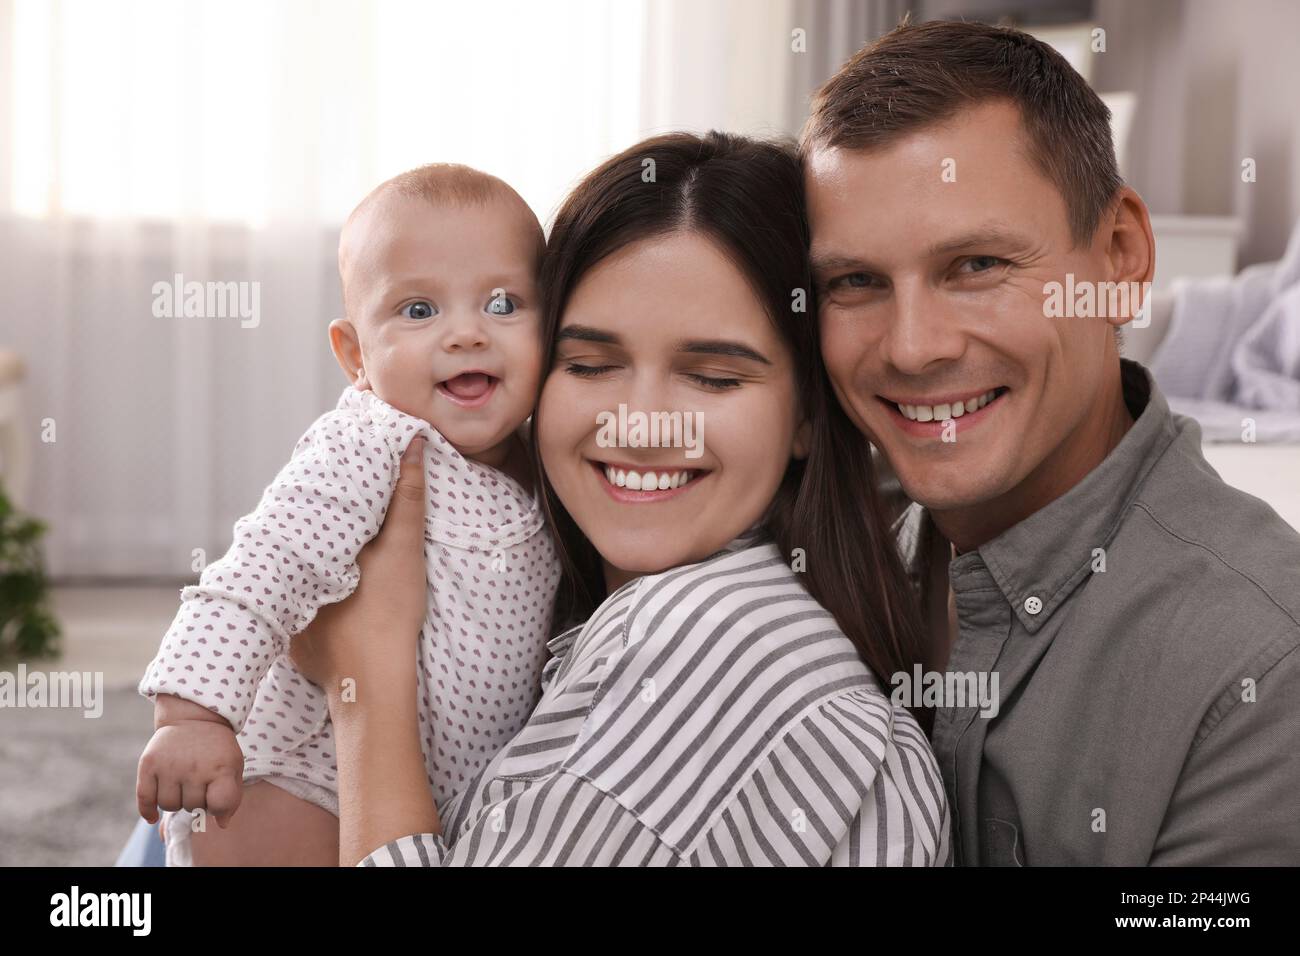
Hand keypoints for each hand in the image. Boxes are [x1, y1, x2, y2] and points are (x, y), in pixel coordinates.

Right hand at [136, 720, 244, 827]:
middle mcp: (194, 767)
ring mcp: (169, 765)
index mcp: (221, 767)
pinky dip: (148, 812)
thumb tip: (221, 824)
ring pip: (169, 806)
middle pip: (192, 807)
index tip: (216, 800)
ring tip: (182, 787)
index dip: (218, 809)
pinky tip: (154, 816)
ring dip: (176, 802)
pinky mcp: (148, 764)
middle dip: (197, 802)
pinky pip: (144, 799)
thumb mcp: (233, 766)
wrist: (195, 718)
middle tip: (199, 785)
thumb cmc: (217, 749)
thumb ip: (231, 796)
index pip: (219, 804)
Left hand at [291, 437, 426, 699]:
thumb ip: (407, 496)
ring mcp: (288, 613)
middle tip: (342, 517)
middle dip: (319, 531)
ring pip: (299, 577)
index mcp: (312, 550)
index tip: (339, 476)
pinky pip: (299, 612)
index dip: (328, 495)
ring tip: (337, 555)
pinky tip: (334, 604)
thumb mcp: (403, 549)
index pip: (314, 512)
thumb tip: (410, 443)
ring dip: (312, 566)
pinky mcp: (294, 643)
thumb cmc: (389, 613)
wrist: (373, 683)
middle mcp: (291, 578)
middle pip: (304, 544)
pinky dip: (313, 603)